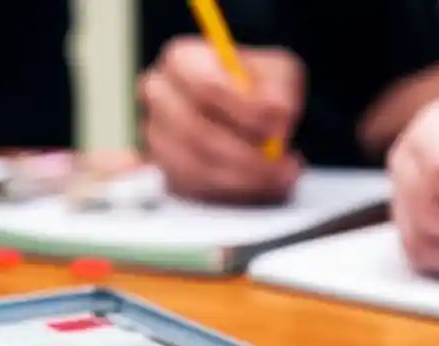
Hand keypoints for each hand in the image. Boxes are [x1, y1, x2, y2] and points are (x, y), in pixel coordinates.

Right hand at [138, 36, 303, 203]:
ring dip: (241, 180)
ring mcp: (155, 136)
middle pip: (196, 133)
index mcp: (182, 60)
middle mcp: (158, 96)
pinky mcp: (162, 170)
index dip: (244, 113)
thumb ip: (279, 92)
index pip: (206, 88)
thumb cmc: (255, 87)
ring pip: (193, 167)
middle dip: (246, 157)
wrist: (241, 112)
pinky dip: (228, 193)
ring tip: (278, 179)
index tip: (277, 130)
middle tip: (283, 167)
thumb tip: (277, 119)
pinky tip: (256, 186)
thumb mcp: (278, 74)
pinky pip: (192, 190)